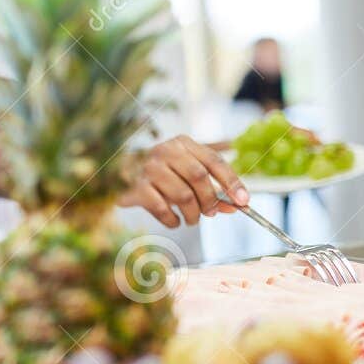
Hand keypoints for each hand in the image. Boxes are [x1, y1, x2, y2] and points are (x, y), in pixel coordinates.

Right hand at [118, 134, 247, 227]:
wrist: (120, 175)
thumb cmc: (162, 175)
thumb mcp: (188, 174)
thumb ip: (213, 188)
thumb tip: (236, 207)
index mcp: (183, 143)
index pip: (214, 161)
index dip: (232, 182)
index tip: (244, 202)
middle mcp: (165, 151)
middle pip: (198, 177)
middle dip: (210, 200)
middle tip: (212, 213)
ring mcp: (149, 168)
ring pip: (183, 195)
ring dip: (193, 214)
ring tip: (192, 219)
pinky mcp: (136, 187)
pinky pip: (162, 208)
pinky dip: (172, 219)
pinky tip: (175, 220)